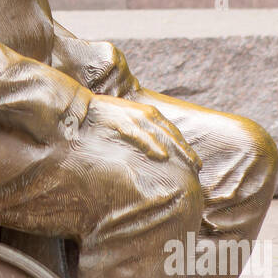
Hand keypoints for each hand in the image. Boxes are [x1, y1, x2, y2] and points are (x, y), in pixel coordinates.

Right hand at [84, 96, 201, 170]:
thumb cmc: (101, 119)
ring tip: (189, 164)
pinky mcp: (125, 122)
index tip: (194, 161)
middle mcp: (147, 115)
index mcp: (149, 115)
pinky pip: (143, 136)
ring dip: (177, 150)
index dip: (183, 147)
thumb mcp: (126, 123)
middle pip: (172, 135)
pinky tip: (164, 157)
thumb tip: (150, 155)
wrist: (80, 110)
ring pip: (163, 135)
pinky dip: (154, 145)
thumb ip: (139, 135)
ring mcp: (137, 118)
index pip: (171, 133)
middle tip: (197, 167)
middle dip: (186, 151)